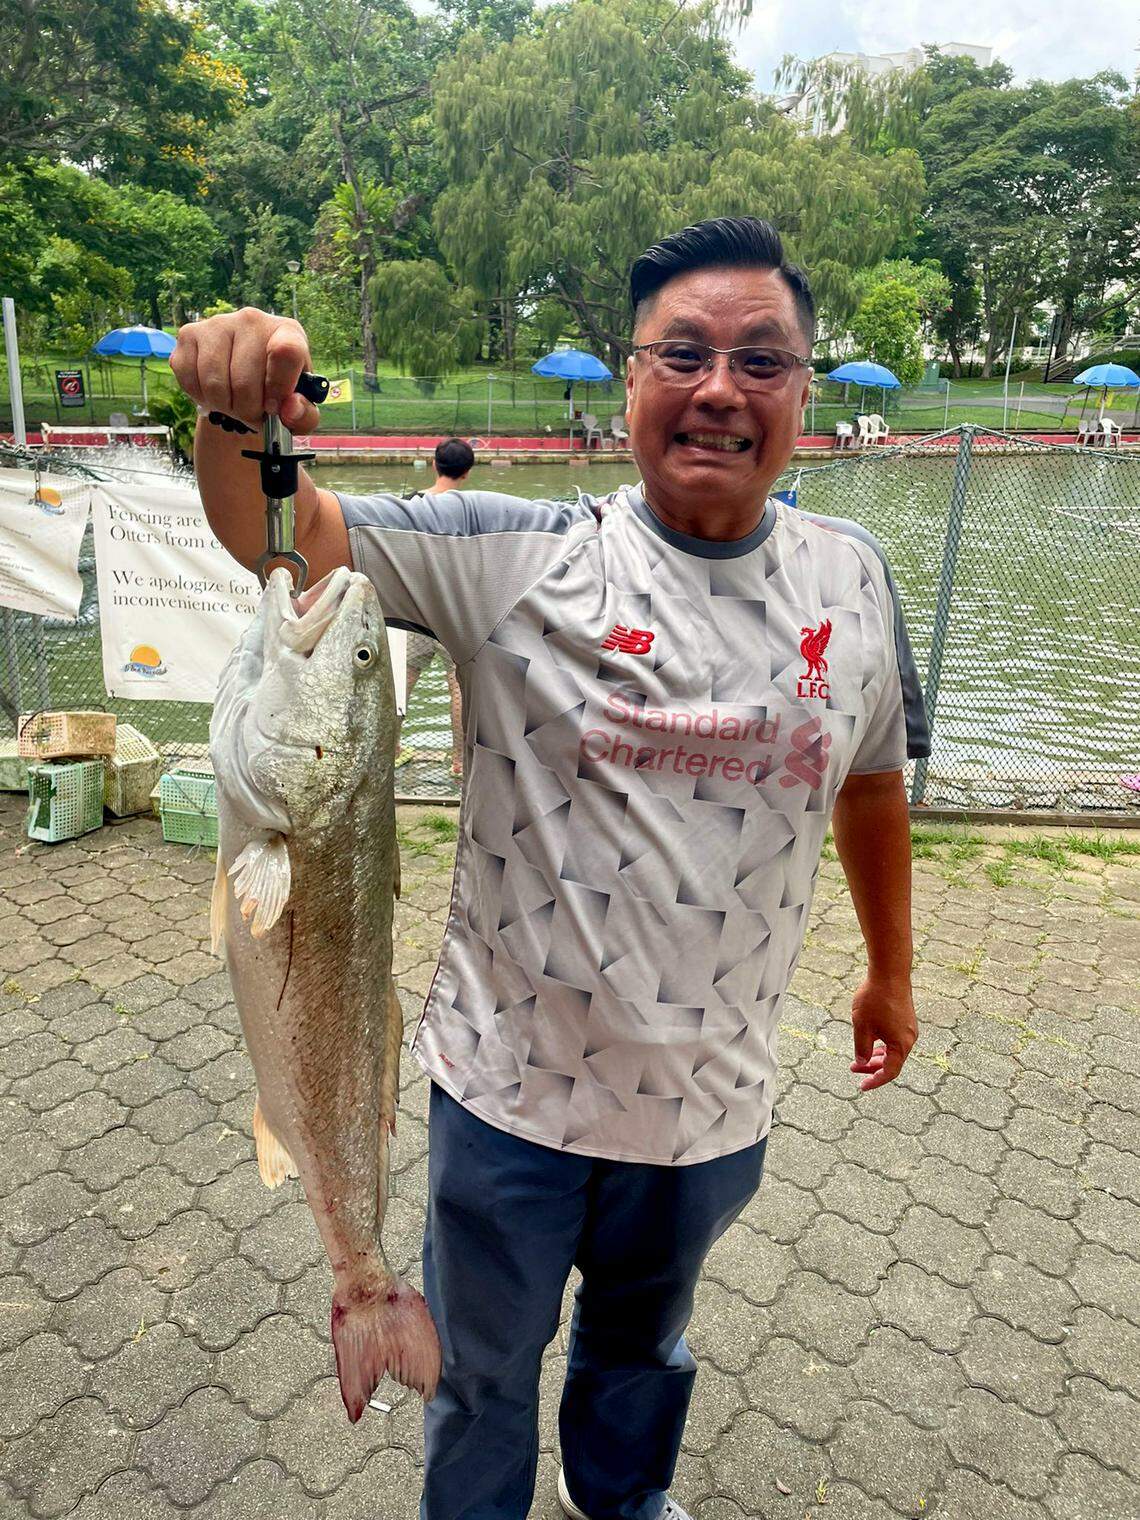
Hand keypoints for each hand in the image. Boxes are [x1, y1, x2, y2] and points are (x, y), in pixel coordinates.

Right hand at [169, 307, 320, 433]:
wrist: (245, 378)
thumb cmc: (277, 392)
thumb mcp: (299, 408)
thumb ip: (304, 415)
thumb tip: (289, 409)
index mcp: (288, 332)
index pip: (287, 352)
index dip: (279, 388)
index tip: (274, 407)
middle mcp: (252, 319)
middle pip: (244, 380)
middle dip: (248, 410)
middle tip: (253, 413)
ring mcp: (217, 323)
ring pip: (214, 383)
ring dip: (224, 406)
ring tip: (235, 405)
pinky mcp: (189, 333)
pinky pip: (189, 378)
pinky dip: (201, 397)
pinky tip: (215, 392)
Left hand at [849, 975, 916, 1090]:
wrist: (889, 973)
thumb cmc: (875, 999)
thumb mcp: (862, 1027)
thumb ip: (861, 1048)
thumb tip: (862, 1062)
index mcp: (901, 1044)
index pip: (890, 1072)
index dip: (875, 1081)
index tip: (862, 1087)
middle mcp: (909, 1038)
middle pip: (893, 1062)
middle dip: (873, 1068)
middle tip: (854, 1069)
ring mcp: (909, 1028)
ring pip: (894, 1050)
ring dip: (877, 1056)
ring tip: (860, 1057)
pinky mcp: (906, 1019)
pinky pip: (895, 1039)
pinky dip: (883, 1045)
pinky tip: (871, 1041)